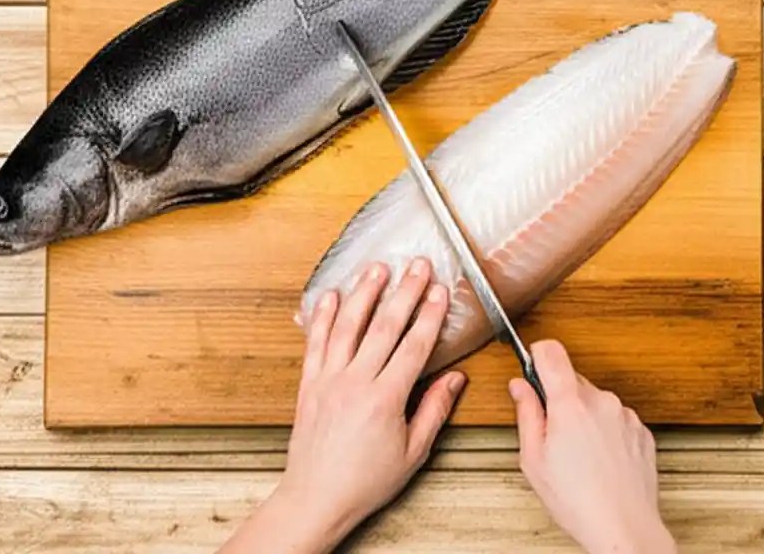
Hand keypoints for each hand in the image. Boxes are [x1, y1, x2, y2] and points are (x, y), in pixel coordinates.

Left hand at [220, 259, 466, 553]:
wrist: (316, 498)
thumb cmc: (364, 481)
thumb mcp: (412, 452)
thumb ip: (434, 410)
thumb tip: (454, 380)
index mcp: (385, 399)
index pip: (414, 345)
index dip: (429, 314)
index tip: (439, 291)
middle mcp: (354, 383)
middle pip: (384, 326)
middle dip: (404, 291)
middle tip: (416, 265)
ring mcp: (328, 380)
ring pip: (347, 325)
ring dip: (363, 293)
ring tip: (376, 269)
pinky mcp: (309, 384)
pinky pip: (315, 342)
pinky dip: (322, 316)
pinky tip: (330, 295)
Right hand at [510, 341, 675, 553]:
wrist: (624, 527)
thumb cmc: (579, 501)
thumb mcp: (534, 460)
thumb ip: (526, 414)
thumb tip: (520, 387)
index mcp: (571, 405)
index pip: (552, 352)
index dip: (538, 353)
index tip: (532, 361)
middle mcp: (602, 402)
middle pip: (573, 380)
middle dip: (559, 400)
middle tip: (552, 435)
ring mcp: (625, 415)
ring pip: (596, 402)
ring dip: (584, 418)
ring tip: (580, 457)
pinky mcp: (641, 430)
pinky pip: (616, 419)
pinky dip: (605, 432)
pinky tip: (600, 461)